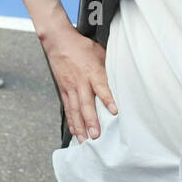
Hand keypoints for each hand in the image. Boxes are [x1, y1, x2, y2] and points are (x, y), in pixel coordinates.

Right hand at [40, 26, 116, 140]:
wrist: (58, 41)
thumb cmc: (81, 46)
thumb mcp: (100, 53)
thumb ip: (110, 68)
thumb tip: (123, 79)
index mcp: (92, 72)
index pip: (101, 87)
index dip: (107, 99)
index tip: (114, 111)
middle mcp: (80, 82)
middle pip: (85, 104)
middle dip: (90, 121)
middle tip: (96, 135)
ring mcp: (70, 87)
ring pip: (75, 110)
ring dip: (80, 126)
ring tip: (84, 140)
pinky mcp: (63, 90)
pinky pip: (68, 108)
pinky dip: (71, 121)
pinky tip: (74, 132)